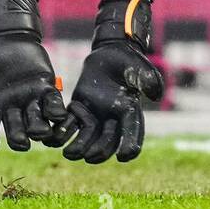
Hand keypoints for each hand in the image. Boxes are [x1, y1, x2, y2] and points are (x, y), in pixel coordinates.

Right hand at [0, 0, 66, 151]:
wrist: (9, 36)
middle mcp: (12, 108)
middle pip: (16, 132)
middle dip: (19, 140)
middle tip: (22, 142)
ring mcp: (30, 100)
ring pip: (36, 123)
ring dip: (39, 130)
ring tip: (41, 132)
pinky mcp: (45, 88)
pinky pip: (53, 104)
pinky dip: (56, 112)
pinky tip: (57, 116)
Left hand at [51, 0, 163, 163]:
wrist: (110, 52)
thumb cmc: (128, 59)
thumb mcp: (139, 67)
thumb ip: (147, 79)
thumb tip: (154, 95)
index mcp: (129, 112)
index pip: (133, 133)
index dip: (129, 146)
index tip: (123, 156)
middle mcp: (113, 119)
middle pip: (107, 143)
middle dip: (99, 152)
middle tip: (88, 156)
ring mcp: (96, 116)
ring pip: (87, 139)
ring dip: (78, 148)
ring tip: (68, 153)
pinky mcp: (80, 109)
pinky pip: (71, 126)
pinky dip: (63, 132)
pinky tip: (55, 138)